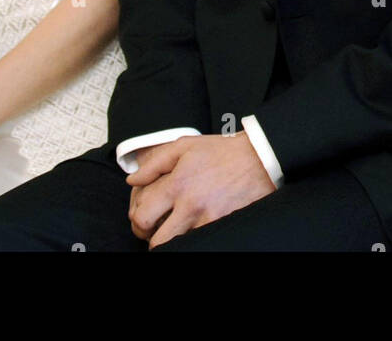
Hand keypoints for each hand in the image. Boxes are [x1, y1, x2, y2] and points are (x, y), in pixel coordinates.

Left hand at [125, 133, 274, 247]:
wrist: (259, 158)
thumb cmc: (222, 151)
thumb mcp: (185, 146)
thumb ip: (154, 163)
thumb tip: (132, 180)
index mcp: (177, 183)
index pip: (142, 216)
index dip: (137, 222)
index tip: (143, 221)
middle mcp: (190, 204)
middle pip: (157, 241)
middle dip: (151, 239)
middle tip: (155, 232)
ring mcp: (207, 218)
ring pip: (178, 244)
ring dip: (174, 239)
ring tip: (176, 227)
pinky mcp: (222, 225)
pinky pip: (199, 240)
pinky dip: (193, 237)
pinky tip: (194, 225)